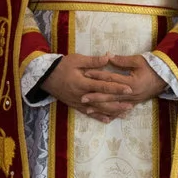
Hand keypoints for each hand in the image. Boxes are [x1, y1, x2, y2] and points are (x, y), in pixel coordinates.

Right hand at [41, 54, 162, 122]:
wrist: (45, 77)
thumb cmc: (62, 66)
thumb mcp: (77, 60)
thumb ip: (93, 61)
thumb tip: (109, 57)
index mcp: (83, 83)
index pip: (103, 86)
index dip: (117, 88)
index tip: (129, 89)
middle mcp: (82, 95)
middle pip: (103, 101)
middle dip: (118, 103)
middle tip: (131, 104)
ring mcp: (79, 102)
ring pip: (98, 109)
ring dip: (111, 111)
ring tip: (124, 113)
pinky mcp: (75, 105)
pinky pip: (89, 113)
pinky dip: (99, 116)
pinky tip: (108, 119)